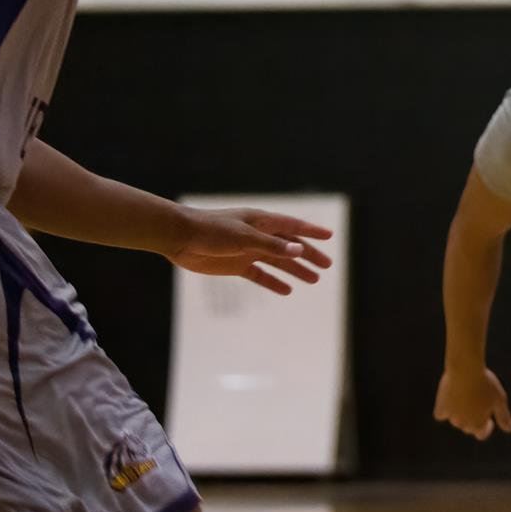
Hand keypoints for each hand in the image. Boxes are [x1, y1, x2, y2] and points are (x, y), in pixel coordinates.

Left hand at [164, 207, 333, 295]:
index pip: (294, 226)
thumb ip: (272, 245)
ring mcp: (248, 251)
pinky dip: (273, 282)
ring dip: (295, 270)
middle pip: (290, 246)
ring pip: (278, 262)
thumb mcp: (244, 237)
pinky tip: (286, 290)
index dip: (312, 232)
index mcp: (263, 221)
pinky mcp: (236, 265)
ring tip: (314, 280)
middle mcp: (258, 235)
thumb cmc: (212, 230)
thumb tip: (299, 250)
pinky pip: (260, 275)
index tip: (330, 236)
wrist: (180, 238)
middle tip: (327, 265)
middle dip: (309, 255)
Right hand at [434, 366, 510, 440]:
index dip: (487, 428)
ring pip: (456, 420)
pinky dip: (445, 410)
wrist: (466, 369)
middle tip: (480, 403)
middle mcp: (463, 424)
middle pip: (468, 428)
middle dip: (475, 419)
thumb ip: (503, 416)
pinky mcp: (441, 406)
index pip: (481, 434)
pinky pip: (441, 414)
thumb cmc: (486, 384)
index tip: (490, 419)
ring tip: (468, 398)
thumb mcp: (499, 400)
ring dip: (461, 414)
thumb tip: (510, 429)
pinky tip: (450, 402)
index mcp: (478, 424)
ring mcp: (451, 416)